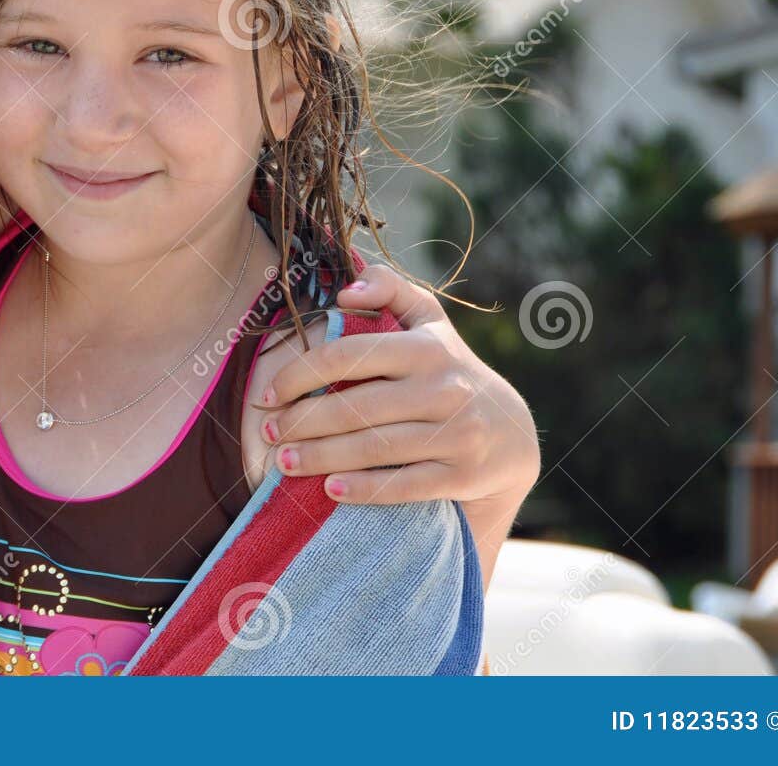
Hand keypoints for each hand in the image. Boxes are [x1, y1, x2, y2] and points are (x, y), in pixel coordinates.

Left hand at [255, 265, 538, 516]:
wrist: (509, 432)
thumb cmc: (448, 369)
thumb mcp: (429, 320)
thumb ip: (390, 288)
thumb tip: (348, 290)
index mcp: (427, 347)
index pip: (349, 355)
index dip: (300, 375)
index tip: (267, 394)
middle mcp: (444, 388)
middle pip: (357, 407)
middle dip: (303, 421)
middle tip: (269, 433)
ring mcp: (456, 433)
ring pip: (377, 447)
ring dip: (322, 457)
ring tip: (284, 462)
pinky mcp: (463, 474)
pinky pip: (406, 485)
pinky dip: (366, 488)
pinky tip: (330, 490)